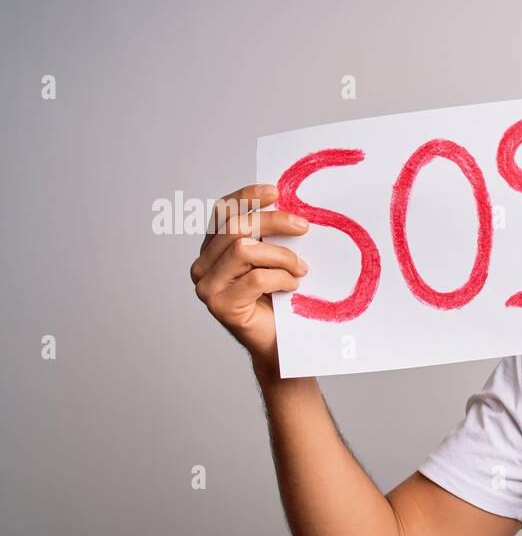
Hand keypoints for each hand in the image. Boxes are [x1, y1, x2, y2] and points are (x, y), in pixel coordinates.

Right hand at [190, 183, 310, 376]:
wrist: (277, 345)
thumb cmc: (277, 301)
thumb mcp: (272, 261)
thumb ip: (269, 237)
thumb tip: (290, 206)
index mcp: (212, 249)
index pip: (222, 212)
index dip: (247, 196)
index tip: (276, 191)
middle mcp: (203, 266)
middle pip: (235, 228)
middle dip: (274, 222)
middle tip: (304, 227)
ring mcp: (207, 287)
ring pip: (244, 250)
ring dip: (282, 256)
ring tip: (301, 269)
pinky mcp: (221, 306)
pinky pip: (256, 278)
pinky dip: (281, 278)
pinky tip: (292, 286)